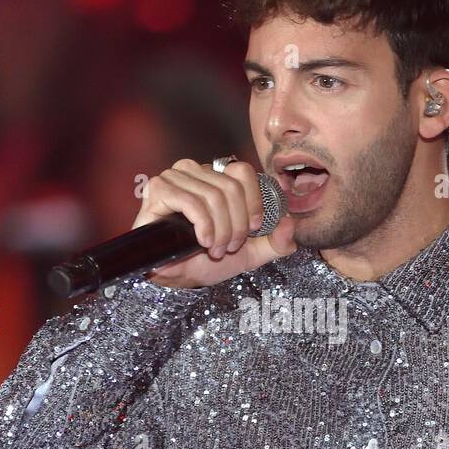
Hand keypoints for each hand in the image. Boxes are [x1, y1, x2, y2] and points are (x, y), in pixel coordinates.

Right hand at [134, 158, 296, 288]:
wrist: (177, 277)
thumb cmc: (208, 259)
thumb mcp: (251, 253)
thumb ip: (276, 242)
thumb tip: (290, 224)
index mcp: (218, 177)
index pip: (243, 172)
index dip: (253, 202)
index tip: (252, 230)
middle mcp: (196, 170)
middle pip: (230, 188)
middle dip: (236, 225)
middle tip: (230, 246)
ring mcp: (175, 177)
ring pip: (213, 196)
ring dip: (220, 230)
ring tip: (215, 249)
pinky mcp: (158, 189)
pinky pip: (190, 201)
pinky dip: (203, 225)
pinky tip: (203, 241)